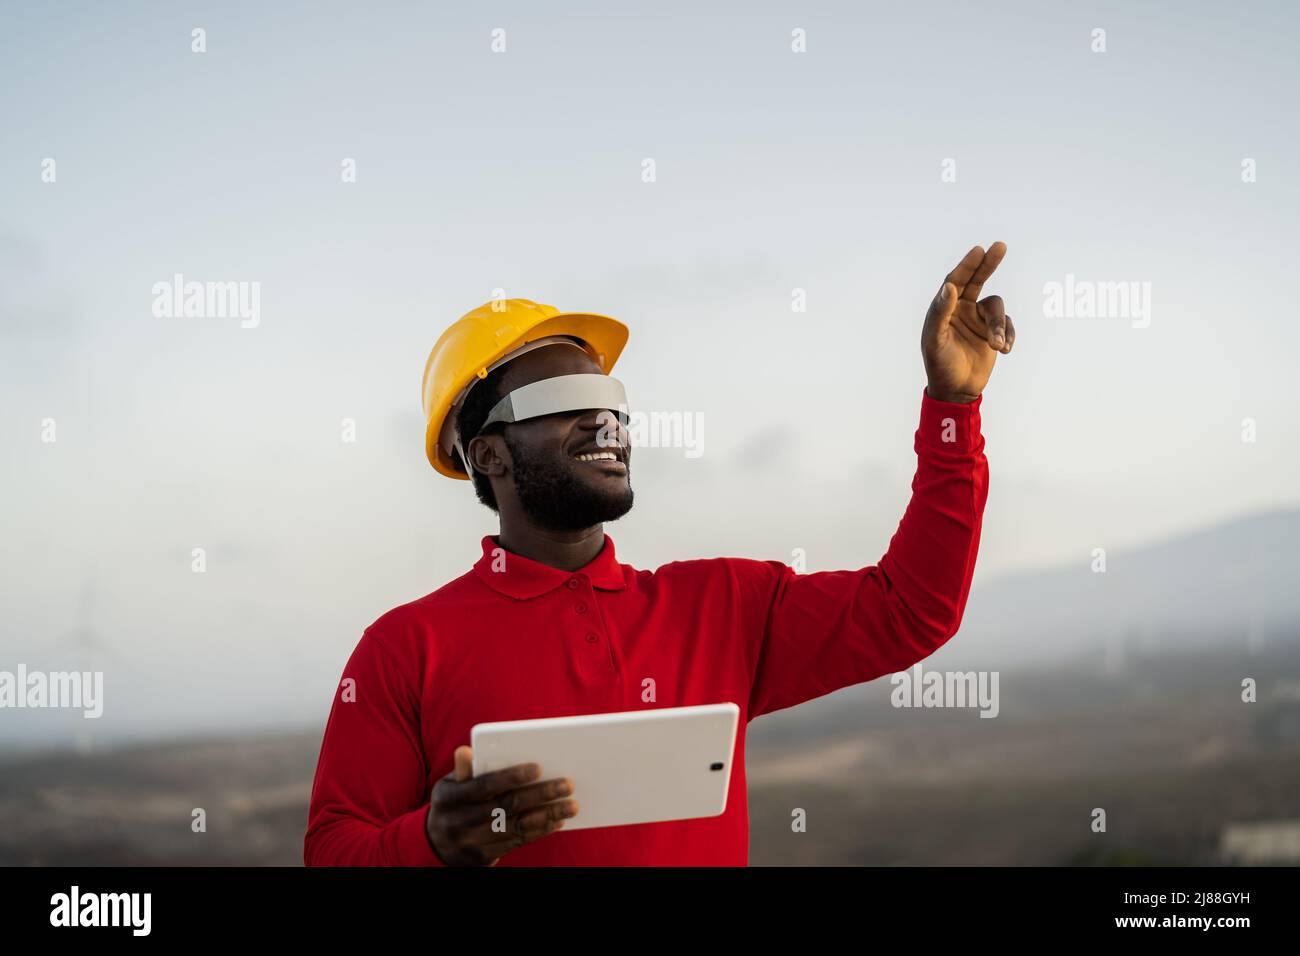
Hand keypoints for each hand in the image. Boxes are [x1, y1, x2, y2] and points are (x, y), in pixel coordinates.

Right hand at [425, 745, 578, 865]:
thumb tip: (465, 750)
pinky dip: (539, 831)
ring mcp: (471, 843)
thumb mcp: (448, 785)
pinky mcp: (484, 858)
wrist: (435, 844)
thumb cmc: (451, 803)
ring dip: (547, 816)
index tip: (538, 767)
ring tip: (571, 805)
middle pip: (507, 807)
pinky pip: (516, 843)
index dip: (511, 777)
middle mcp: (459, 822)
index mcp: (450, 798)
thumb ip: (463, 770)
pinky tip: (556, 821)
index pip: (485, 786)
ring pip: (516, 827)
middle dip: (540, 795)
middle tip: (567, 784)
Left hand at [921, 242, 1014, 402]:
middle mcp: (962, 309)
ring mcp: (979, 320)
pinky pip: (1008, 326)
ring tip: (996, 346)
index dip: (967, 266)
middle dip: (988, 264)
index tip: (978, 251)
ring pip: (997, 309)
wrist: (956, 389)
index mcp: (945, 308)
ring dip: (999, 326)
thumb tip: (949, 287)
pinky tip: (1004, 349)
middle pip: (978, 280)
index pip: (956, 280)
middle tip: (1000, 246)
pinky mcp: (993, 333)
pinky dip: (1009, 335)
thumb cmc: (940, 365)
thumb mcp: (935, 341)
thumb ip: (940, 313)